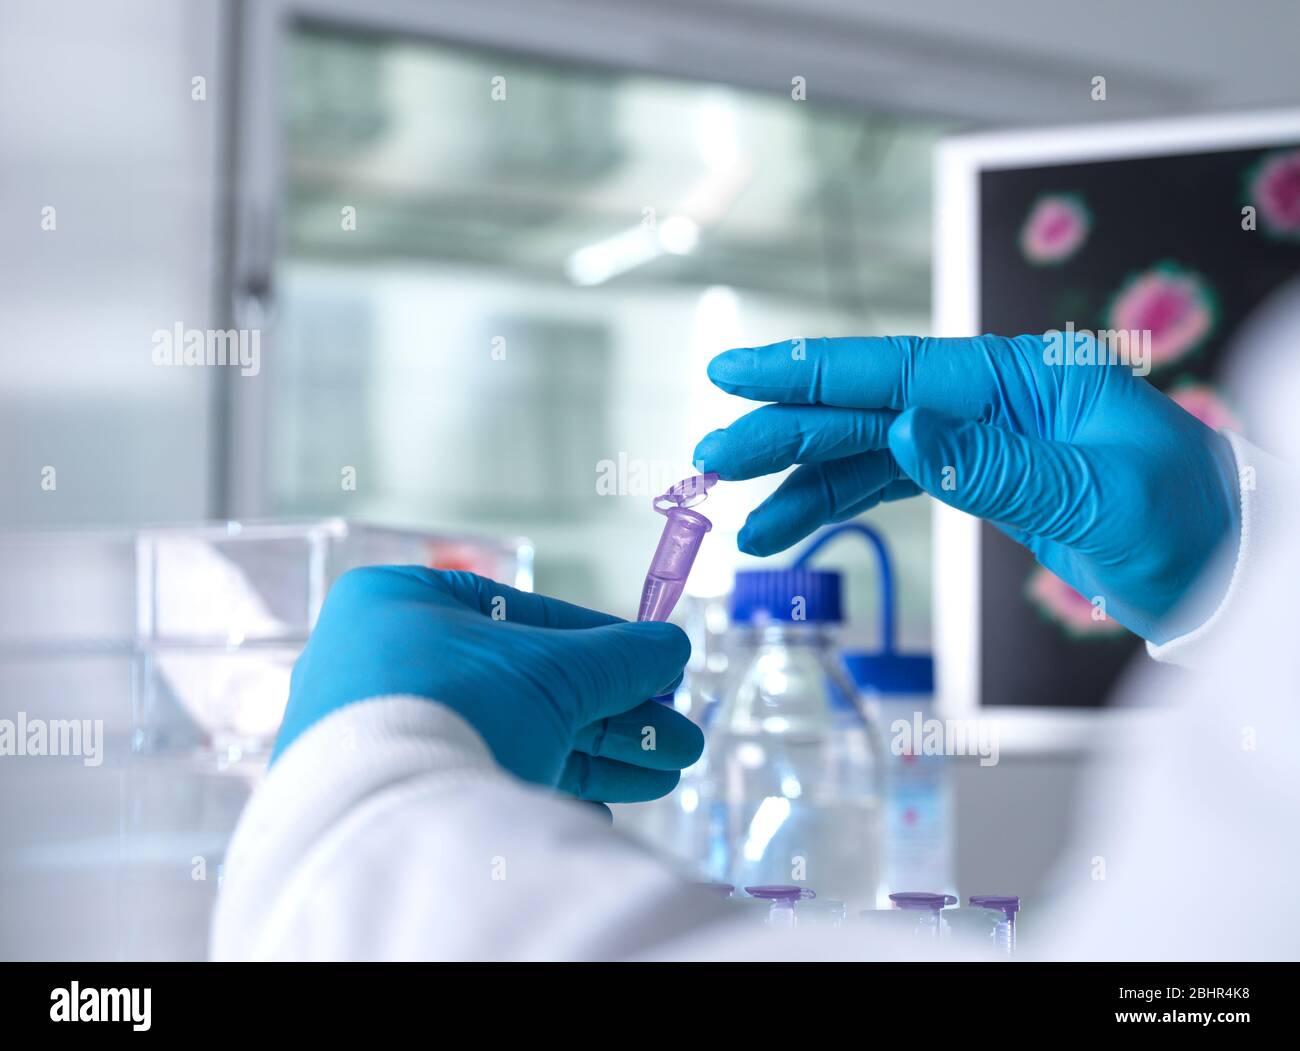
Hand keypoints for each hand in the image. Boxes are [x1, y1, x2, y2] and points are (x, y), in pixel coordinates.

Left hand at [274, 568, 698, 801]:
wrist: (382, 822)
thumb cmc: (457, 708)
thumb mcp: (552, 670)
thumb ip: (618, 656)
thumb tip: (672, 645)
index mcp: (399, 604)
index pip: (520, 614)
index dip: (601, 642)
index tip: (656, 665)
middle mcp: (382, 664)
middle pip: (526, 684)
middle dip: (613, 714)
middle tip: (677, 736)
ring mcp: (383, 732)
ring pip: (512, 735)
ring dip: (598, 755)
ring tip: (666, 773)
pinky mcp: (392, 793)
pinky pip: (480, 780)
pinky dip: (544, 789)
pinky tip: (601, 810)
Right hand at [693, 334, 1241, 643]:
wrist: (1224, 572)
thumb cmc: (1190, 528)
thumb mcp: (1103, 499)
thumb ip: (1000, 466)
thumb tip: (906, 433)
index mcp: (1023, 378)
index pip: (895, 370)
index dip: (808, 371)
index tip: (735, 372)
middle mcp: (990, 400)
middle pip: (865, 409)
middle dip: (786, 432)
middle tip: (714, 456)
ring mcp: (980, 440)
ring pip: (866, 451)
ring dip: (801, 480)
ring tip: (742, 518)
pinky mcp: (978, 479)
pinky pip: (890, 486)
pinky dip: (837, 505)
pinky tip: (790, 525)